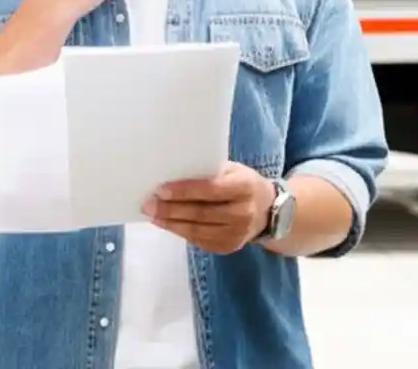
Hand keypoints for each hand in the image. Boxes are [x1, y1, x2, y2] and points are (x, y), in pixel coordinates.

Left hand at [142, 161, 276, 254]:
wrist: (269, 211)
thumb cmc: (243, 183)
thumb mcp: (233, 170)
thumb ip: (209, 172)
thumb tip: (172, 173)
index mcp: (244, 187)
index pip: (210, 189)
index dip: (184, 191)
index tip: (161, 189)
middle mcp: (243, 213)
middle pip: (200, 213)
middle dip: (170, 209)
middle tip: (148, 204)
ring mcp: (236, 234)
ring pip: (197, 230)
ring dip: (171, 223)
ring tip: (152, 215)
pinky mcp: (228, 247)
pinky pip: (199, 240)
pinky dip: (180, 232)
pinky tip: (166, 224)